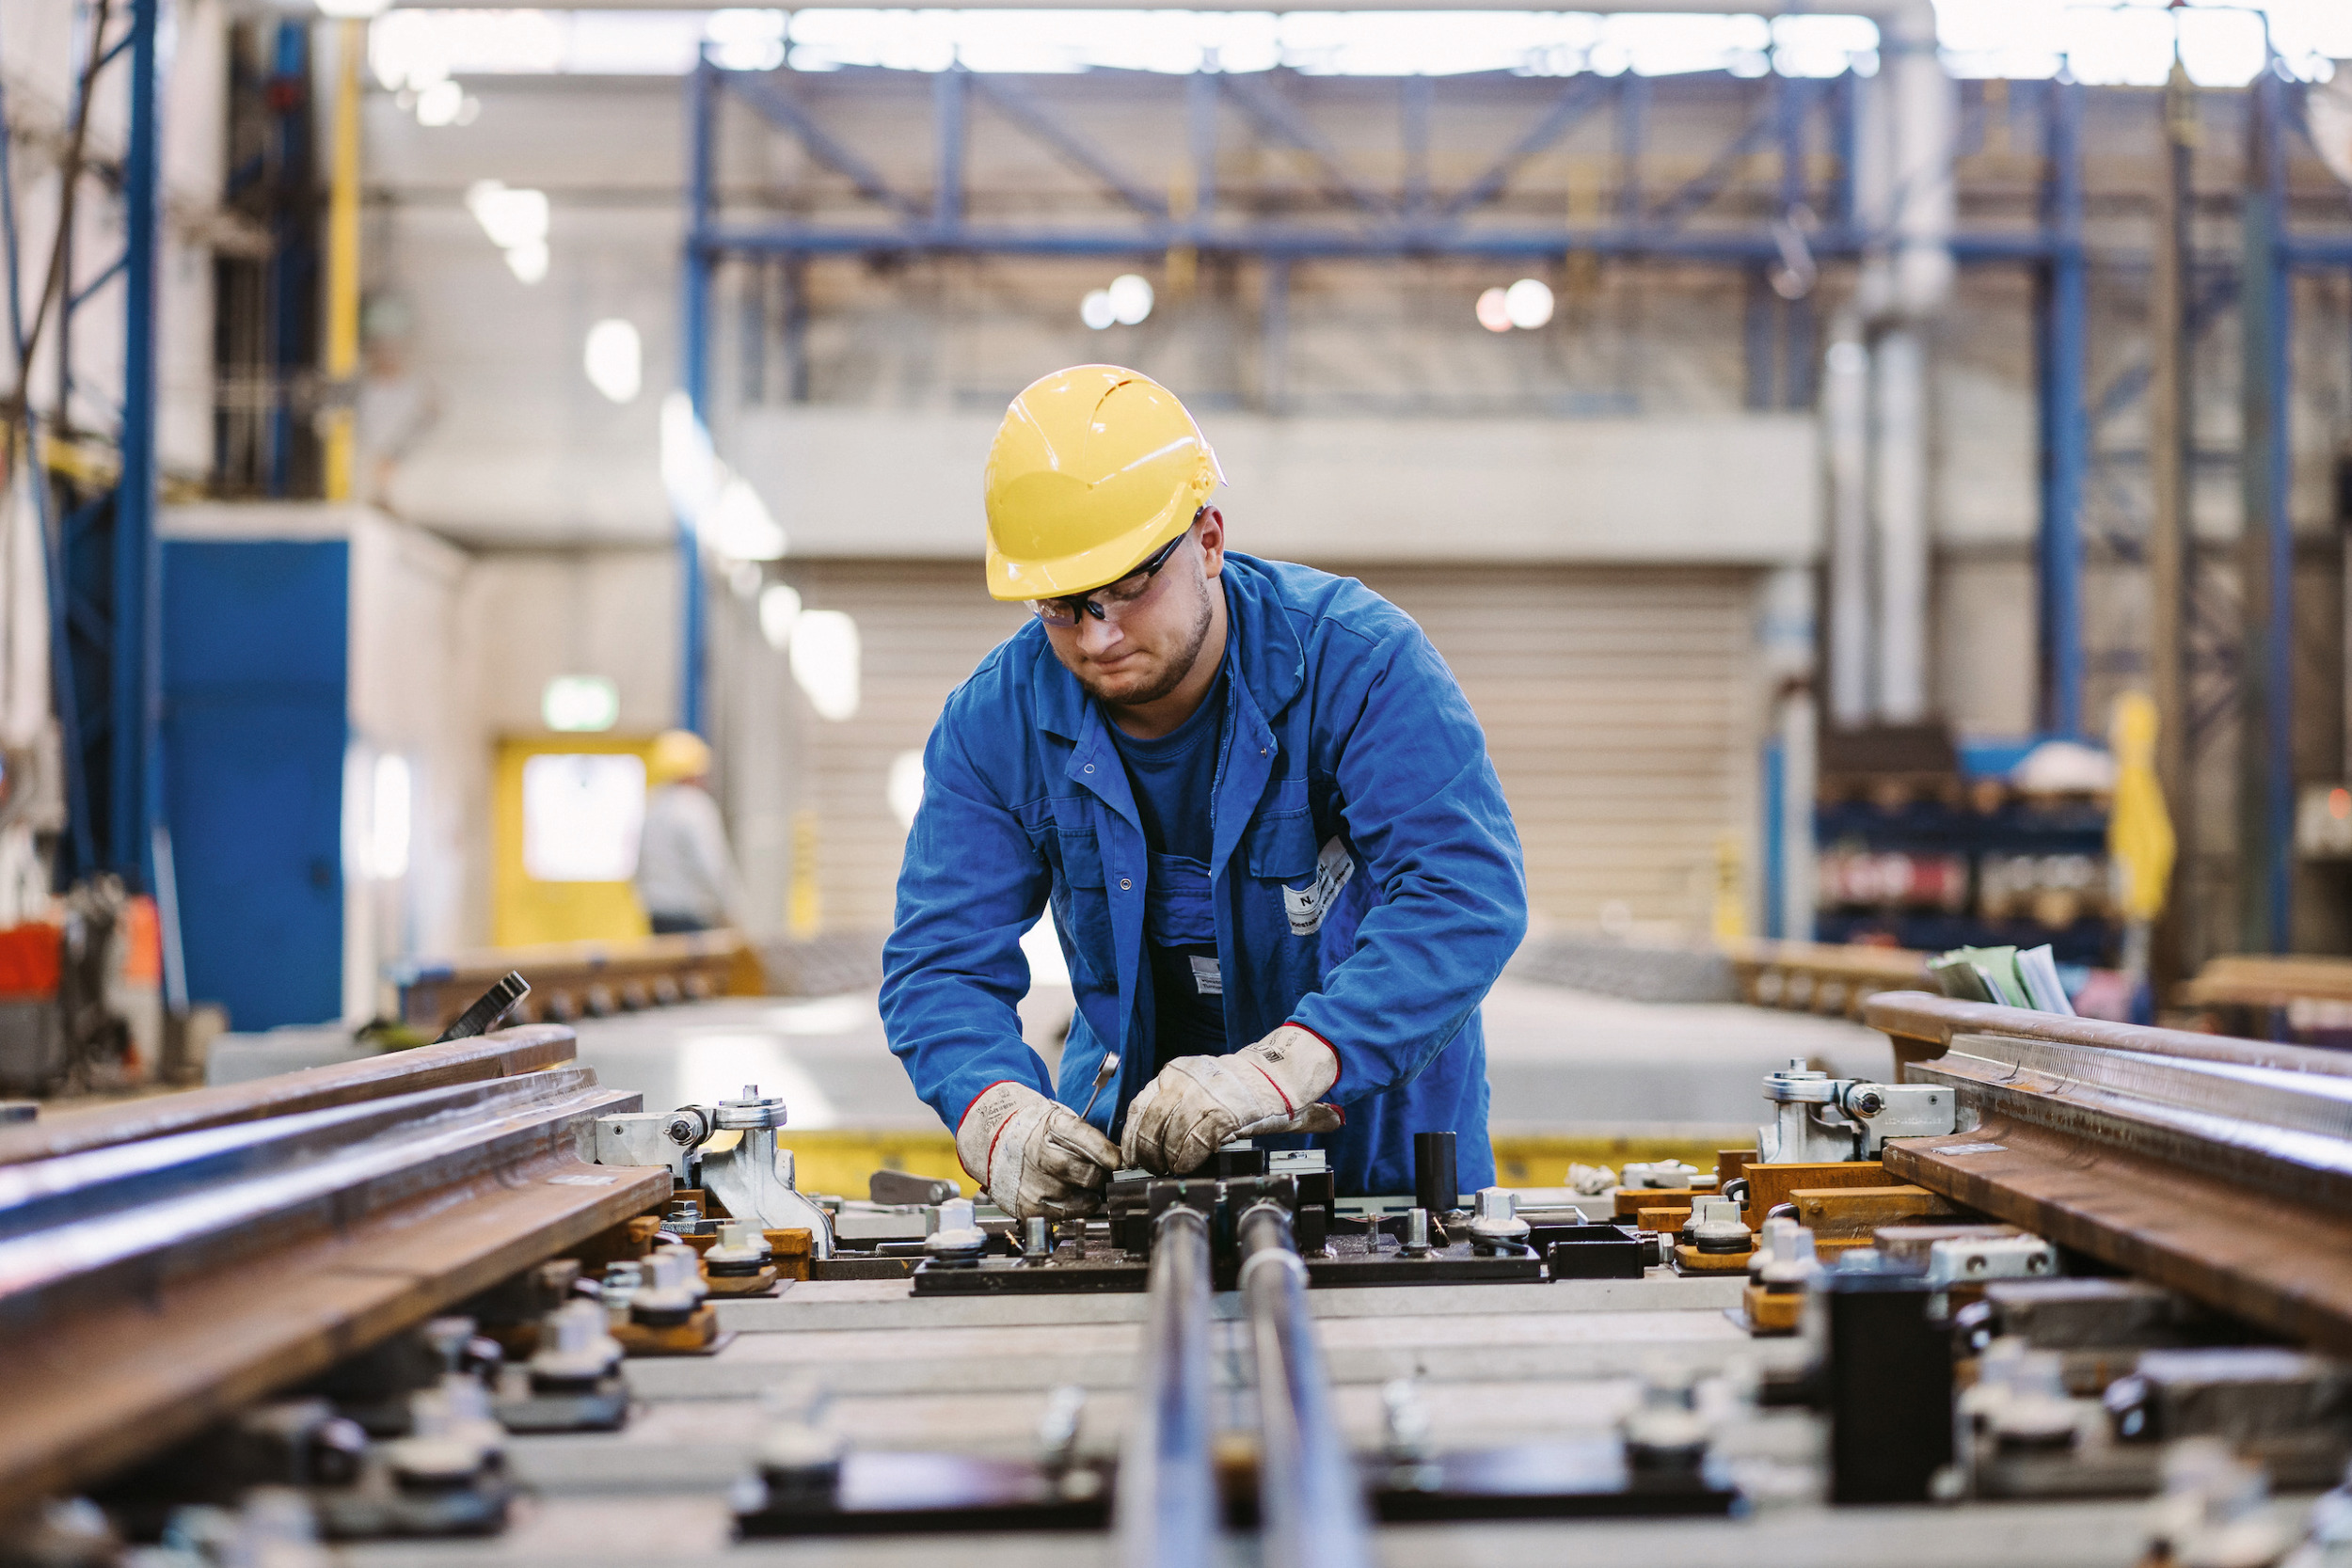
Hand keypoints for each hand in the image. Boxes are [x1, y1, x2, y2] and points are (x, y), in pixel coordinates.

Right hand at [956, 1081, 1121, 1220]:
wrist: (994, 1143)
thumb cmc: (1036, 1133)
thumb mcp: (1059, 1121)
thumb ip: (1087, 1139)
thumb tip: (1120, 1160)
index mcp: (1051, 1126)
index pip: (1084, 1139)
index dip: (1105, 1153)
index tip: (1118, 1162)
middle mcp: (1039, 1155)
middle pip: (1088, 1175)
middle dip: (1101, 1176)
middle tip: (1100, 1174)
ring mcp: (1033, 1183)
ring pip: (1083, 1199)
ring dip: (1091, 1194)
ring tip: (1083, 1185)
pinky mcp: (1030, 1207)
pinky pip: (1068, 1214)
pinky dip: (1077, 1208)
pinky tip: (1072, 1196)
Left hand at [1120, 1025, 1341, 1175]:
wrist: (1275, 1077)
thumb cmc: (1235, 1088)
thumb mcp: (1195, 1085)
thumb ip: (1171, 1104)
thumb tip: (1145, 1141)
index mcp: (1174, 1072)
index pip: (1139, 1106)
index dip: (1131, 1137)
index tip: (1130, 1157)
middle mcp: (1184, 1080)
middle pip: (1150, 1123)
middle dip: (1147, 1153)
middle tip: (1150, 1168)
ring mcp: (1204, 1096)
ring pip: (1170, 1135)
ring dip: (1167, 1159)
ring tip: (1170, 1169)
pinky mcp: (1224, 1113)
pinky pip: (1195, 1143)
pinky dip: (1187, 1159)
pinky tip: (1187, 1166)